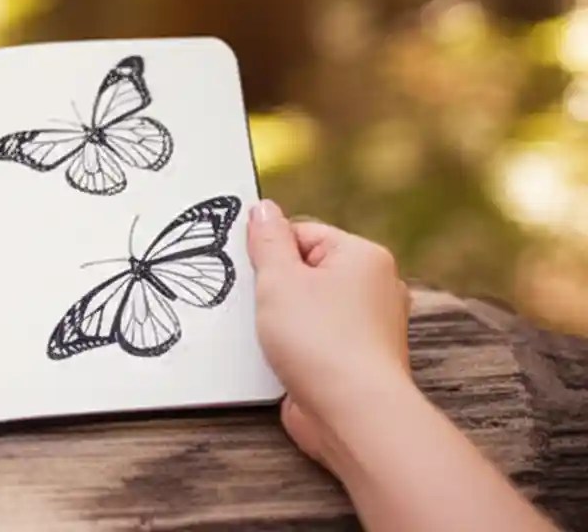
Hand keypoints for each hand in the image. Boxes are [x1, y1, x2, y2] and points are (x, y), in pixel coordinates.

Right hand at [247, 200, 412, 470]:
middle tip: (257, 304)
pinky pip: (314, 341)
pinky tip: (279, 359)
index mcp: (363, 256)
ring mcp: (368, 327)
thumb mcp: (279, 278)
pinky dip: (294, 348)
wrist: (352, 414)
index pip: (303, 233)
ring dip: (281, 321)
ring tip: (269, 336)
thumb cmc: (321, 342)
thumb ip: (267, 239)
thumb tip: (263, 209)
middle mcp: (374, 288)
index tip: (250, 272)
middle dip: (274, 288)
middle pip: (305, 272)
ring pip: (307, 309)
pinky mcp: (355, 360)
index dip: (270, 251)